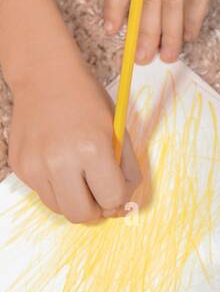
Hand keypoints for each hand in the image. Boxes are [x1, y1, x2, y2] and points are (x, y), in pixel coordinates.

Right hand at [9, 53, 141, 222]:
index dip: (119, 197)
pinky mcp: (20, 167)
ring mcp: (35, 165)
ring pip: (60, 209)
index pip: (112, 199)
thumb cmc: (87, 101)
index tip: (118, 186)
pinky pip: (43, 193)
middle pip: (81, 215)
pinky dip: (56, 186)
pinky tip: (60, 161)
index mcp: (92, 148)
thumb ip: (126, 169)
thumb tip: (123, 206)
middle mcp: (59, 161)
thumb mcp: (118, 130)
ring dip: (75, 199)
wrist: (45, 76)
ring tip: (80, 175)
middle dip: (96, 209)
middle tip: (100, 192)